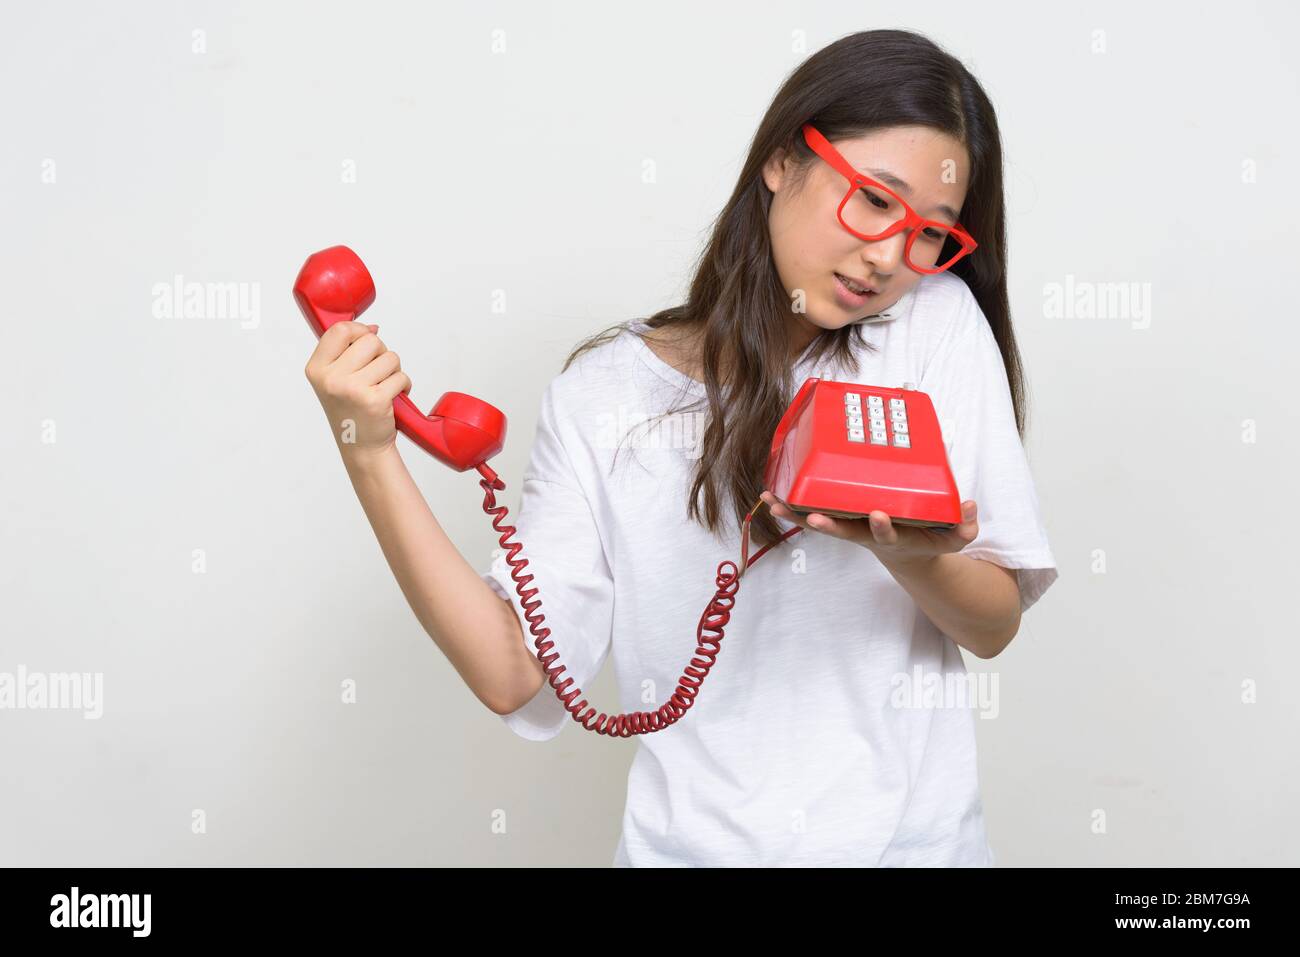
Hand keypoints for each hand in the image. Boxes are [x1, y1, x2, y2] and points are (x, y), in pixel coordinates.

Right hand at [304, 320, 411, 460]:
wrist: (361, 447)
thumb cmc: (351, 411)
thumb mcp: (335, 379)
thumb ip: (347, 351)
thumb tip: (372, 328)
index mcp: (317, 369)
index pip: (340, 330)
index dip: (360, 330)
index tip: (366, 340)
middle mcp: (331, 378)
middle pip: (371, 340)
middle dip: (381, 353)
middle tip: (376, 374)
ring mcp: (352, 389)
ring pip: (390, 357)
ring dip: (393, 371)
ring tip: (383, 387)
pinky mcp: (374, 400)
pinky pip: (401, 376)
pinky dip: (403, 385)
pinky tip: (392, 398)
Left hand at [759, 490, 978, 566]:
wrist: (910, 555)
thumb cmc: (930, 539)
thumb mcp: (953, 539)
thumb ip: (965, 526)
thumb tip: (970, 507)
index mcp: (894, 537)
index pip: (886, 533)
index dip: (881, 526)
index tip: (878, 515)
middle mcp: (866, 535)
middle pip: (844, 533)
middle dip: (829, 526)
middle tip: (815, 518)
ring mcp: (850, 530)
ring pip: (819, 524)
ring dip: (796, 516)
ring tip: (773, 502)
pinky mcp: (839, 521)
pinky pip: (810, 514)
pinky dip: (791, 508)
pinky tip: (770, 497)